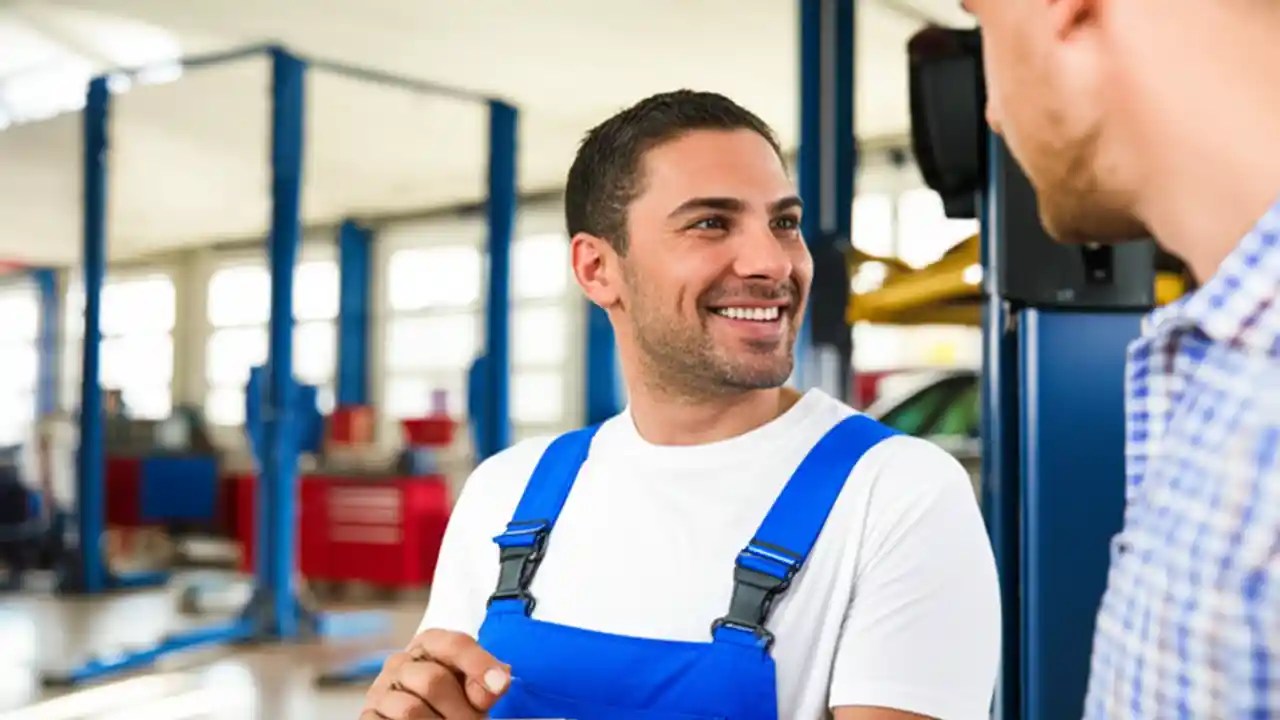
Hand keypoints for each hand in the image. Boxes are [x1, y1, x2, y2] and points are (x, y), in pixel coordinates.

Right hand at [360, 629, 510, 718]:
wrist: (428, 717)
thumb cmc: (454, 702)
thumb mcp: (473, 689)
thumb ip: (486, 681)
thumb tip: (497, 681)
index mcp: (430, 645)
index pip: (454, 644)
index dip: (478, 664)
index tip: (500, 685)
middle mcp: (401, 662)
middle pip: (433, 680)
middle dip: (459, 710)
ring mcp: (380, 690)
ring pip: (411, 710)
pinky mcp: (368, 716)